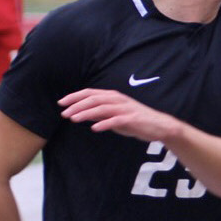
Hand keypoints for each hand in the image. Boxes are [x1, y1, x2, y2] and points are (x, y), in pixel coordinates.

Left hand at [58, 88, 180, 144]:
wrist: (160, 126)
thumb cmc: (136, 121)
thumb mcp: (115, 116)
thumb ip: (100, 114)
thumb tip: (83, 114)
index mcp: (113, 97)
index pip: (90, 93)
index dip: (74, 97)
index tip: (61, 103)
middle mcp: (118, 99)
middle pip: (93, 98)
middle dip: (76, 105)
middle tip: (63, 112)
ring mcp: (125, 108)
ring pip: (102, 108)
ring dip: (86, 113)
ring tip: (73, 119)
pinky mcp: (132, 119)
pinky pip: (115, 120)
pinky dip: (104, 123)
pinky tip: (94, 128)